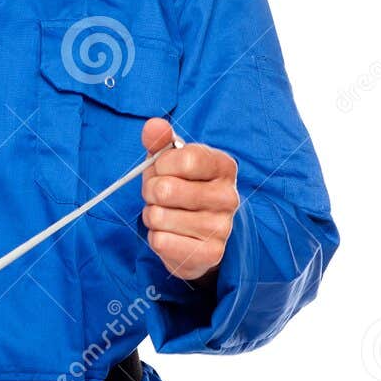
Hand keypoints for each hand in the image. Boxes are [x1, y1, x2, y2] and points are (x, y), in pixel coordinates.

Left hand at [140, 119, 238, 281]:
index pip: (184, 158)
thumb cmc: (182, 187)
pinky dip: (156, 239)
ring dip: (152, 217)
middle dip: (150, 192)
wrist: (197, 234)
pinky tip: (171, 235)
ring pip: (159, 217)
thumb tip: (153, 126)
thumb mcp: (170, 161)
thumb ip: (160, 140)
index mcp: (224, 167)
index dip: (161, 165)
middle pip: (166, 189)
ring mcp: (222, 228)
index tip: (163, 170)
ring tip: (166, 215)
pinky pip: (161, 242)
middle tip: (159, 197)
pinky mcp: (211, 254)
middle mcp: (229, 197)